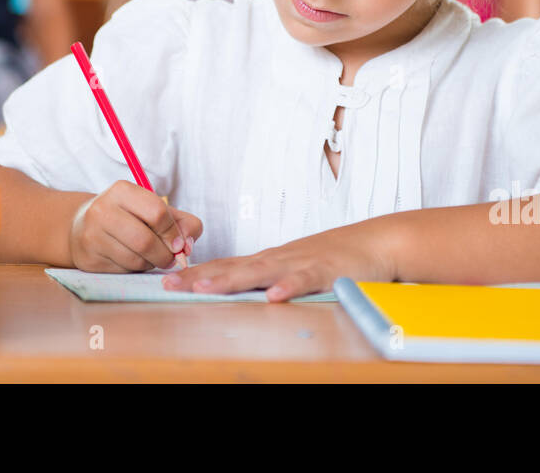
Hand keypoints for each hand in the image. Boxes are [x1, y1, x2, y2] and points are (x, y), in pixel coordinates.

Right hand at [69, 180, 203, 272]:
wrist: (82, 227)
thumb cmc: (129, 217)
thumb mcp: (155, 210)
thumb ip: (182, 222)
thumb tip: (187, 247)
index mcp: (122, 190)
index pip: (157, 212)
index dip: (174, 232)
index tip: (179, 244)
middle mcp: (102, 210)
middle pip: (146, 240)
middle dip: (165, 255)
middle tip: (170, 259)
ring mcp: (92, 235)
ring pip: (135, 259)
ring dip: (151, 264)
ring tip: (150, 257)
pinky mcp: (89, 258)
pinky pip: (123, 271)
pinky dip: (135, 270)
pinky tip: (132, 260)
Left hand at [159, 220, 396, 301]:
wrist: (375, 242)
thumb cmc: (332, 259)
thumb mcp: (292, 269)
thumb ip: (266, 279)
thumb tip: (234, 293)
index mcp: (268, 261)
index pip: (224, 266)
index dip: (194, 273)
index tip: (164, 282)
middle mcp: (278, 259)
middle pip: (233, 267)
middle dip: (199, 276)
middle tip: (169, 285)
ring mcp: (300, 263)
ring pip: (261, 272)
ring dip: (232, 279)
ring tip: (205, 287)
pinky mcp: (326, 271)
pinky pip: (305, 281)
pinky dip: (288, 287)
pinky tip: (273, 297)